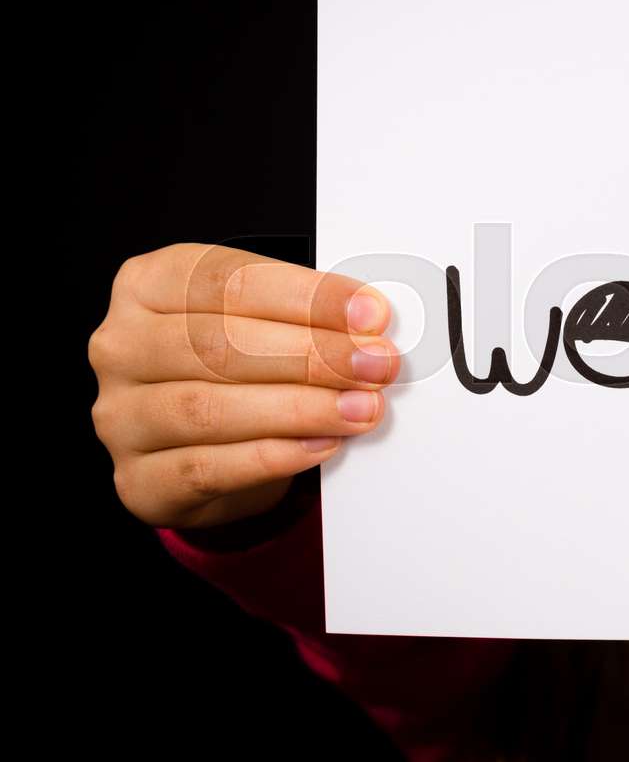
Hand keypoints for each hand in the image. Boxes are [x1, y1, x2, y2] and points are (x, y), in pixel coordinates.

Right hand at [88, 244, 398, 527]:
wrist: (203, 453)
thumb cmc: (238, 370)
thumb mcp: (264, 323)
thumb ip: (305, 315)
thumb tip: (371, 321)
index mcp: (148, 285)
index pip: (228, 281)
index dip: (307, 297)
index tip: (370, 313)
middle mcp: (121, 346)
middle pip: (219, 344)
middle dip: (313, 354)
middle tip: (376, 364)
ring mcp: (120, 416)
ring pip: (208, 407)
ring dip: (300, 408)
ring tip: (361, 408)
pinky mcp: (139, 480)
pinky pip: (207, 468)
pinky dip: (273, 456)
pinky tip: (322, 444)